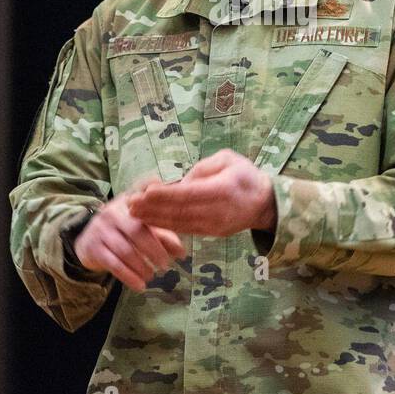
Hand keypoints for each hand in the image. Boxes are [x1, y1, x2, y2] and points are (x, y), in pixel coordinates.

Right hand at [74, 177, 187, 290]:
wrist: (87, 240)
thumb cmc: (122, 230)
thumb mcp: (141, 226)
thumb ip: (162, 234)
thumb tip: (181, 252)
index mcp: (128, 202)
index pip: (146, 206)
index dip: (160, 216)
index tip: (174, 230)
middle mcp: (112, 212)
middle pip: (137, 231)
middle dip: (154, 250)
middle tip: (165, 265)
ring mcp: (101, 230)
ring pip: (125, 250)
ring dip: (142, 266)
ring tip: (152, 276)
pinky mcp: (93, 248)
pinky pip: (114, 264)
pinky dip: (129, 277)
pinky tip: (140, 286)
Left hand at [127, 149, 276, 237]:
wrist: (265, 204)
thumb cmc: (246, 176)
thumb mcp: (228, 160)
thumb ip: (203, 168)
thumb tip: (180, 181)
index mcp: (222, 190)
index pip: (188, 194)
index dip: (165, 195)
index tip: (145, 191)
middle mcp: (217, 211)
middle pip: (179, 211)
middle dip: (152, 208)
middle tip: (129, 203)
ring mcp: (213, 226)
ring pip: (179, 223)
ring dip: (154, 219)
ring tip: (133, 213)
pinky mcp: (210, 233)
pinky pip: (184, 229)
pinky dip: (165, 225)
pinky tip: (149, 221)